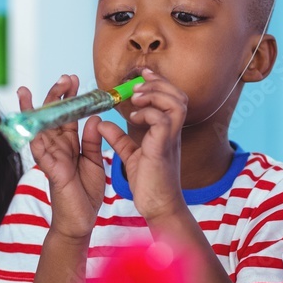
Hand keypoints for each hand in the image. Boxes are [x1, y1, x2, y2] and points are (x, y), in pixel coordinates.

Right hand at [19, 75, 105, 238]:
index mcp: (70, 144)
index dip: (69, 97)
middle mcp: (58, 147)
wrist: (81, 222)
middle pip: (52, 117)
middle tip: (64, 78)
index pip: (67, 115)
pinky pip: (40, 152)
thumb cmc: (86, 193)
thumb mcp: (95, 162)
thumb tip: (93, 117)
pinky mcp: (52, 171)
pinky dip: (35, 138)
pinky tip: (31, 123)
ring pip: (39, 130)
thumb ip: (93, 141)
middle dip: (55, 96)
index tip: (73, 79)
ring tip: (26, 91)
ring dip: (33, 111)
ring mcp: (51, 158)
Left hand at [98, 69, 188, 222]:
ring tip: (135, 97)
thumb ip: (120, 139)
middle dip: (158, 83)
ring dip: (154, 95)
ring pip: (176, 103)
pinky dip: (148, 113)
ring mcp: (170, 140)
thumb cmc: (150, 184)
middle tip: (137, 84)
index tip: (141, 74)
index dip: (158, 82)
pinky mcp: (162, 149)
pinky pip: (161, 121)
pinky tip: (133, 117)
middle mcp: (173, 133)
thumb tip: (103, 123)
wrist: (159, 208)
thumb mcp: (132, 155)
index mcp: (168, 132)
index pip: (172, 98)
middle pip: (179, 95)